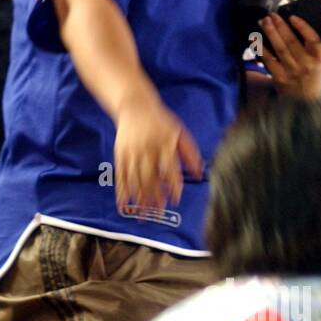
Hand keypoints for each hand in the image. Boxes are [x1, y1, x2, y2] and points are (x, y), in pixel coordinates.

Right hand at [114, 90, 202, 212]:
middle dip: (154, 197)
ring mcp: (132, 153)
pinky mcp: (121, 155)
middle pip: (151, 178)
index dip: (173, 185)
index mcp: (164, 145)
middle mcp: (147, 150)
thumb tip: (200, 172)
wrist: (135, 106)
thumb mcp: (180, 133)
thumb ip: (190, 153)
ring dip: (139, 198)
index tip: (175, 199)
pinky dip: (122, 191)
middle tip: (159, 212)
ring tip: (143, 214)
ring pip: (135, 179)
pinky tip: (123, 204)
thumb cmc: (161, 121)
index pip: (170, 169)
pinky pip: (121, 176)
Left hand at [259, 12, 320, 98]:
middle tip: (271, 15)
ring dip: (270, 33)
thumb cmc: (308, 79)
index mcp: (318, 59)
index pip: (313, 39)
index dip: (303, 27)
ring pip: (280, 48)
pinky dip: (262, 48)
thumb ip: (307, 48)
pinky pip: (269, 60)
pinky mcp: (280, 79)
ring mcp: (293, 72)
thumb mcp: (316, 64)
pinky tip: (256, 40)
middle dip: (280, 26)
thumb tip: (289, 25)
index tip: (292, 17)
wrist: (304, 103)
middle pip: (292, 41)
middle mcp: (306, 65)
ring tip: (263, 22)